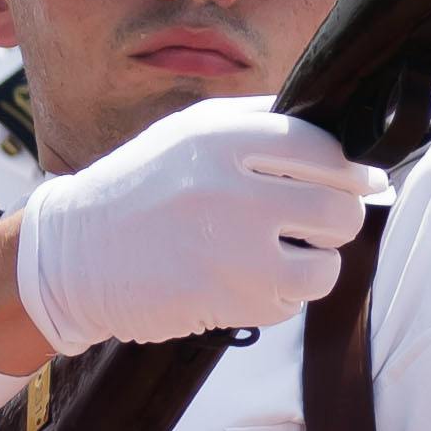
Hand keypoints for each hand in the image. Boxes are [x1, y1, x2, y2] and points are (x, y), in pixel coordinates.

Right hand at [9, 96, 376, 352]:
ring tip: (276, 256)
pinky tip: (242, 281)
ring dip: (312, 266)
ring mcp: (230, 246)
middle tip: (315, 227)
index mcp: (223, 136)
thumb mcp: (188, 134)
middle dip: (337, 222)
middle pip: (340, 209)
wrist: (72, 255)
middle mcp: (230, 185)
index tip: (358, 184)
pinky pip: (290, 303)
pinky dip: (278, 298)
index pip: (325, 150)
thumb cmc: (141, 191)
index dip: (352, 172)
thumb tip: (342, 145)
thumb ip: (258, 128)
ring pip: (325, 265)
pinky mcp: (225, 298)